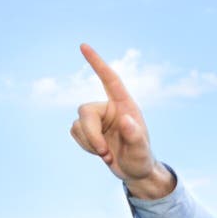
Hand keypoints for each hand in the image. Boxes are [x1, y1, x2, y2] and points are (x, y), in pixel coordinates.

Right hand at [70, 43, 173, 198]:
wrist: (135, 171)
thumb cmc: (142, 159)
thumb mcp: (141, 151)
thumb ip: (135, 136)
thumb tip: (125, 119)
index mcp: (125, 106)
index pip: (110, 80)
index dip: (97, 63)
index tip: (83, 46)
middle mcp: (109, 109)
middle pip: (85, 111)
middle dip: (91, 134)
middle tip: (104, 153)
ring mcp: (97, 119)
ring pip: (78, 124)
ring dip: (90, 144)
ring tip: (108, 155)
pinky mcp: (87, 129)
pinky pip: (74, 133)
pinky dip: (85, 146)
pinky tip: (100, 152)